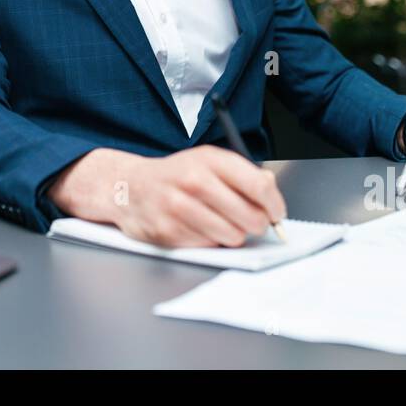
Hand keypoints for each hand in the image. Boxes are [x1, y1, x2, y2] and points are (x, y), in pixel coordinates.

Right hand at [48, 145, 286, 247]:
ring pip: (233, 236)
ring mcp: (179, 208)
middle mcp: (193, 181)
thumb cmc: (175, 175)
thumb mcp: (207, 162)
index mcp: (208, 160)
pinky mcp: (169, 232)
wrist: (128, 187)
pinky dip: (210, 240)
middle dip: (256, 223)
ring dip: (233, 234)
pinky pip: (210, 246)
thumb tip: (271, 193)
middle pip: (250, 216)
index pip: (258, 185)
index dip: (275, 205)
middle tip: (250, 221)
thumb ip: (241, 174)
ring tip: (220, 222)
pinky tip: (197, 227)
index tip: (277, 213)